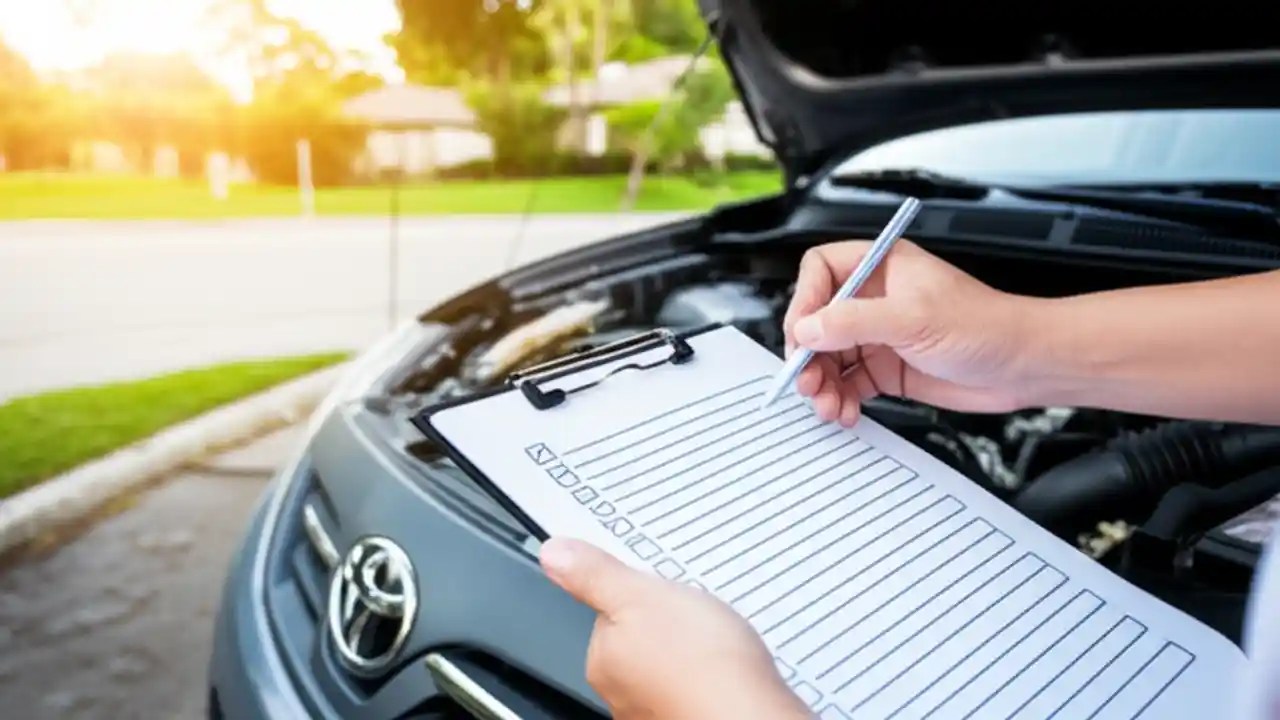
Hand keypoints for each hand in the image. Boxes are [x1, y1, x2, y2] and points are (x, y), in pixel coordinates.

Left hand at [539, 537, 811, 719]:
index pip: (611, 613)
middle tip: (694, 613)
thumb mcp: (642, 596)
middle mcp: (621, 693)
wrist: (749, 716)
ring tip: (716, 641)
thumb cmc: (701, 664)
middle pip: (640, 640)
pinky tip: (725, 669)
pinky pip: (693, 687)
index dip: (641, 594)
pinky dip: (707, 677)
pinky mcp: (687, 715)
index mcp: (604, 659)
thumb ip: (596, 575)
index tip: (663, 589)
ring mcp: (653, 711)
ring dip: (689, 653)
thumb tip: (554, 554)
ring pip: (667, 665)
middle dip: (666, 624)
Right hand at [783, 238, 1033, 425]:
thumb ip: (854, 322)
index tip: (803, 335)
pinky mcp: (888, 370)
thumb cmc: (986, 326)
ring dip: (823, 384)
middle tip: (807, 381)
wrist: (1024, 367)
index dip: (806, 301)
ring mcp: (880, 336)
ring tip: (828, 405)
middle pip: (818, 321)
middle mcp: (875, 299)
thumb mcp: (913, 318)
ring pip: (829, 357)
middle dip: (809, 354)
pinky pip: (849, 384)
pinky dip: (842, 399)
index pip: (821, 271)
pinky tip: (846, 412)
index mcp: (881, 268)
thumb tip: (808, 329)